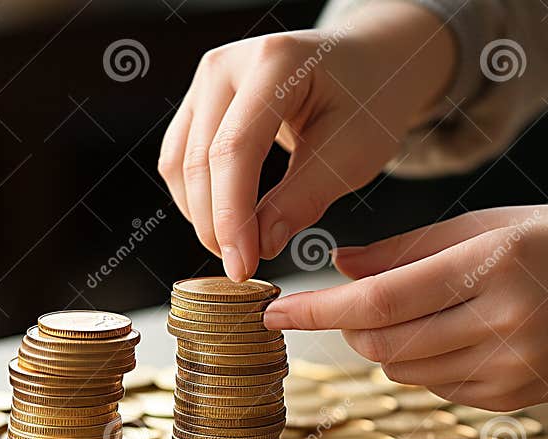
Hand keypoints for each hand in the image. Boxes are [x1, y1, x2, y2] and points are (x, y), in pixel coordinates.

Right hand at [158, 2, 454, 280]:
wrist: (366, 65)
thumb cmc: (368, 101)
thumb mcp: (353, 154)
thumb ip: (304, 198)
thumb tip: (259, 244)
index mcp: (275, 61)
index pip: (235, 149)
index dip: (232, 216)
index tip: (241, 266)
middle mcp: (229, 62)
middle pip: (200, 159)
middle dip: (216, 224)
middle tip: (242, 268)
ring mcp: (207, 77)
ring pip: (180, 163)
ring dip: (202, 215)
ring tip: (239, 248)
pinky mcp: (199, 99)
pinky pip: (179, 158)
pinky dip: (197, 198)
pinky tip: (226, 223)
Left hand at [263, 205, 547, 408]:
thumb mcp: (493, 223)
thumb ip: (409, 246)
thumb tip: (339, 265)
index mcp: (491, 263)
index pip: (380, 299)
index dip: (317, 310)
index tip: (271, 313)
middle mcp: (501, 321)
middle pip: (383, 342)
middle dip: (349, 326)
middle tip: (352, 302)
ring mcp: (511, 368)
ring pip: (404, 370)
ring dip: (386, 343)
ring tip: (423, 311)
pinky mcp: (516, 398)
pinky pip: (438, 387)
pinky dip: (424, 362)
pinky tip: (457, 334)